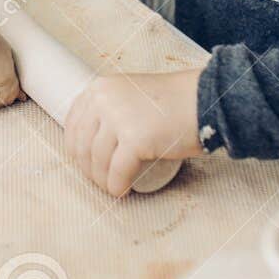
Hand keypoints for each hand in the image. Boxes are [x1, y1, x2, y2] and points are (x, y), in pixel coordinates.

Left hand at [63, 71, 202, 196]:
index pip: (73, 122)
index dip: (75, 147)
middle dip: (87, 167)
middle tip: (99, 179)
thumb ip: (115, 104)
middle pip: (83, 143)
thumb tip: (97, 135)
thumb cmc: (174, 99)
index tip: (83, 161)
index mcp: (100, 87)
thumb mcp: (132, 92)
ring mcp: (119, 119)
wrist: (205, 99)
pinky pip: (118, 171)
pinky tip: (121, 191)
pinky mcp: (135, 140)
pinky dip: (116, 186)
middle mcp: (104, 100)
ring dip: (101, 180)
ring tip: (112, 187)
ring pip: (98, 160)